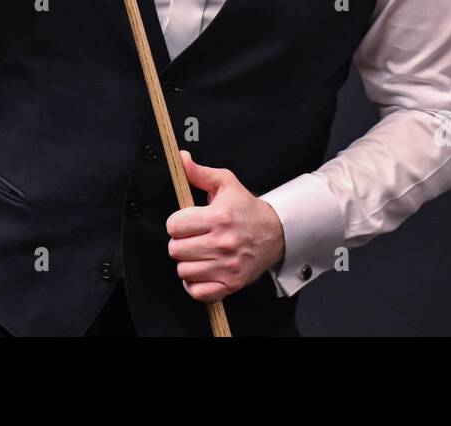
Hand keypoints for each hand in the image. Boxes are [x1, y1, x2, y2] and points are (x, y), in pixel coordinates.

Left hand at [166, 150, 285, 302]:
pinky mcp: (231, 284)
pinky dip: (195, 283)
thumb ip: (199, 172)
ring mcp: (227, 266)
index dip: (177, 222)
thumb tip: (180, 158)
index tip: (185, 222)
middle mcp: (223, 243)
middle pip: (175, 249)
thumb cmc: (247, 209)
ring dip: (187, 262)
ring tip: (199, 252)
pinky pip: (197, 291)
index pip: (174, 226)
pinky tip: (202, 269)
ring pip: (184, 270)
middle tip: (193, 237)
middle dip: (180, 242)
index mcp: (219, 217)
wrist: (276, 233)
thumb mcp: (226, 183)